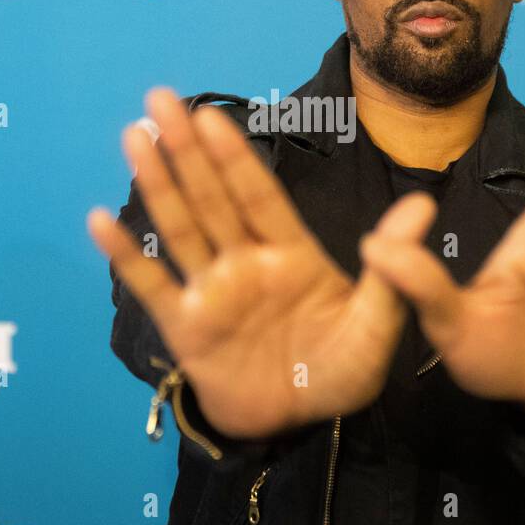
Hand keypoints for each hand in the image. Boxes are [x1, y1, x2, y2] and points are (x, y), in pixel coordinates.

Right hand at [88, 88, 433, 438]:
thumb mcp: (378, 321)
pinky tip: (101, 220)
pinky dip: (127, 256)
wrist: (304, 426)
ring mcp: (213, 291)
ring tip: (136, 137)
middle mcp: (245, 262)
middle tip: (160, 98)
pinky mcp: (187, 327)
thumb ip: (391, 263)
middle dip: (187, 149)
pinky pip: (153, 286)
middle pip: (212, 197)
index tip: (212, 116)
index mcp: (291, 253)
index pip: (258, 194)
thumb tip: (424, 202)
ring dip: (157, 184)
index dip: (233, 156)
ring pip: (181, 228)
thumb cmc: (342, 368)